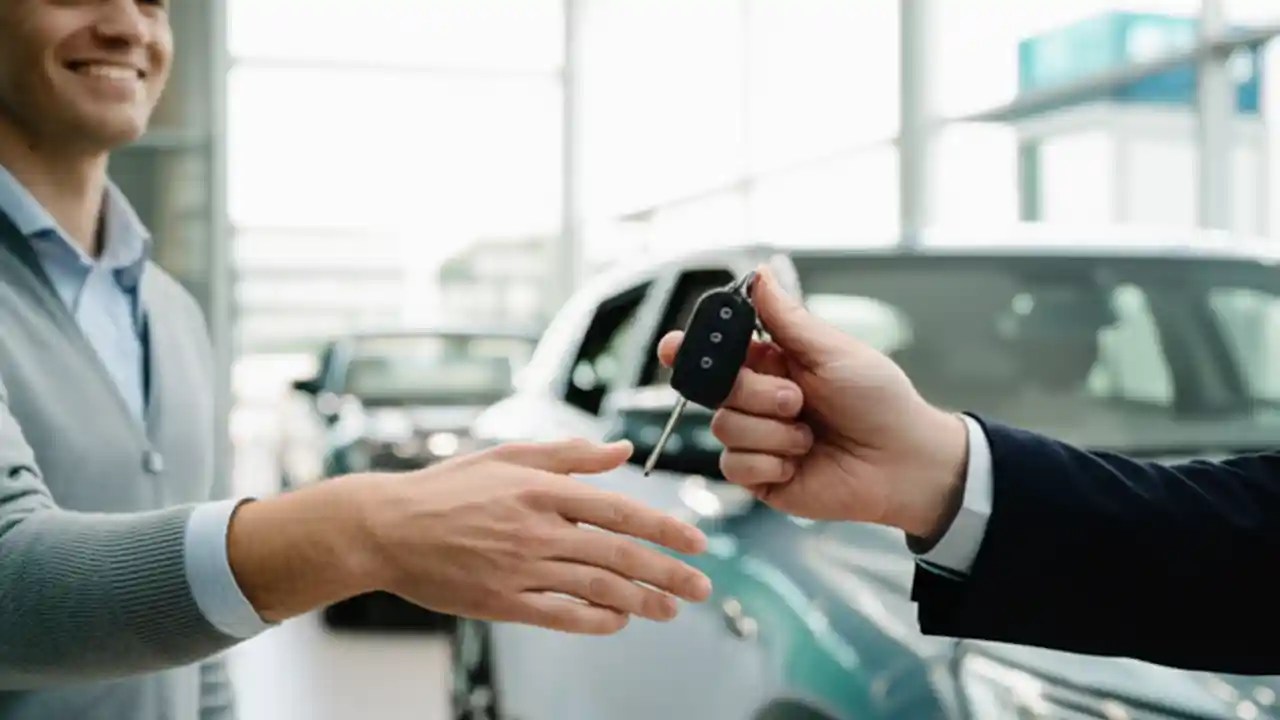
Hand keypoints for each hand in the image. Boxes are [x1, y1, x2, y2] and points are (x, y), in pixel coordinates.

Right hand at [359, 439, 711, 634]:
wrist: (386, 528)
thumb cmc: (446, 487)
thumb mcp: (508, 455)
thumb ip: (569, 455)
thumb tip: (622, 451)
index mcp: (542, 489)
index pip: (620, 510)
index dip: (664, 527)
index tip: (698, 541)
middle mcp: (538, 530)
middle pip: (619, 554)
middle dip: (668, 572)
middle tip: (702, 586)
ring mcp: (521, 569)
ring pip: (598, 588)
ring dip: (642, 600)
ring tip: (672, 608)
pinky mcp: (503, 602)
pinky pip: (561, 616)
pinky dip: (596, 620)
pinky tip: (620, 621)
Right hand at [656, 266, 968, 541]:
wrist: (902, 462)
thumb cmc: (879, 401)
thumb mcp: (833, 351)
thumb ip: (786, 319)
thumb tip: (759, 274)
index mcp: (772, 362)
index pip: (716, 351)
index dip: (689, 348)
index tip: (675, 348)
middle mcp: (759, 399)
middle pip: (717, 389)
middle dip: (757, 394)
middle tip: (796, 399)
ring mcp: (758, 438)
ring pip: (724, 427)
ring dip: (773, 432)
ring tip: (809, 436)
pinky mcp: (760, 476)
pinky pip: (735, 466)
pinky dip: (770, 463)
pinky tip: (800, 463)